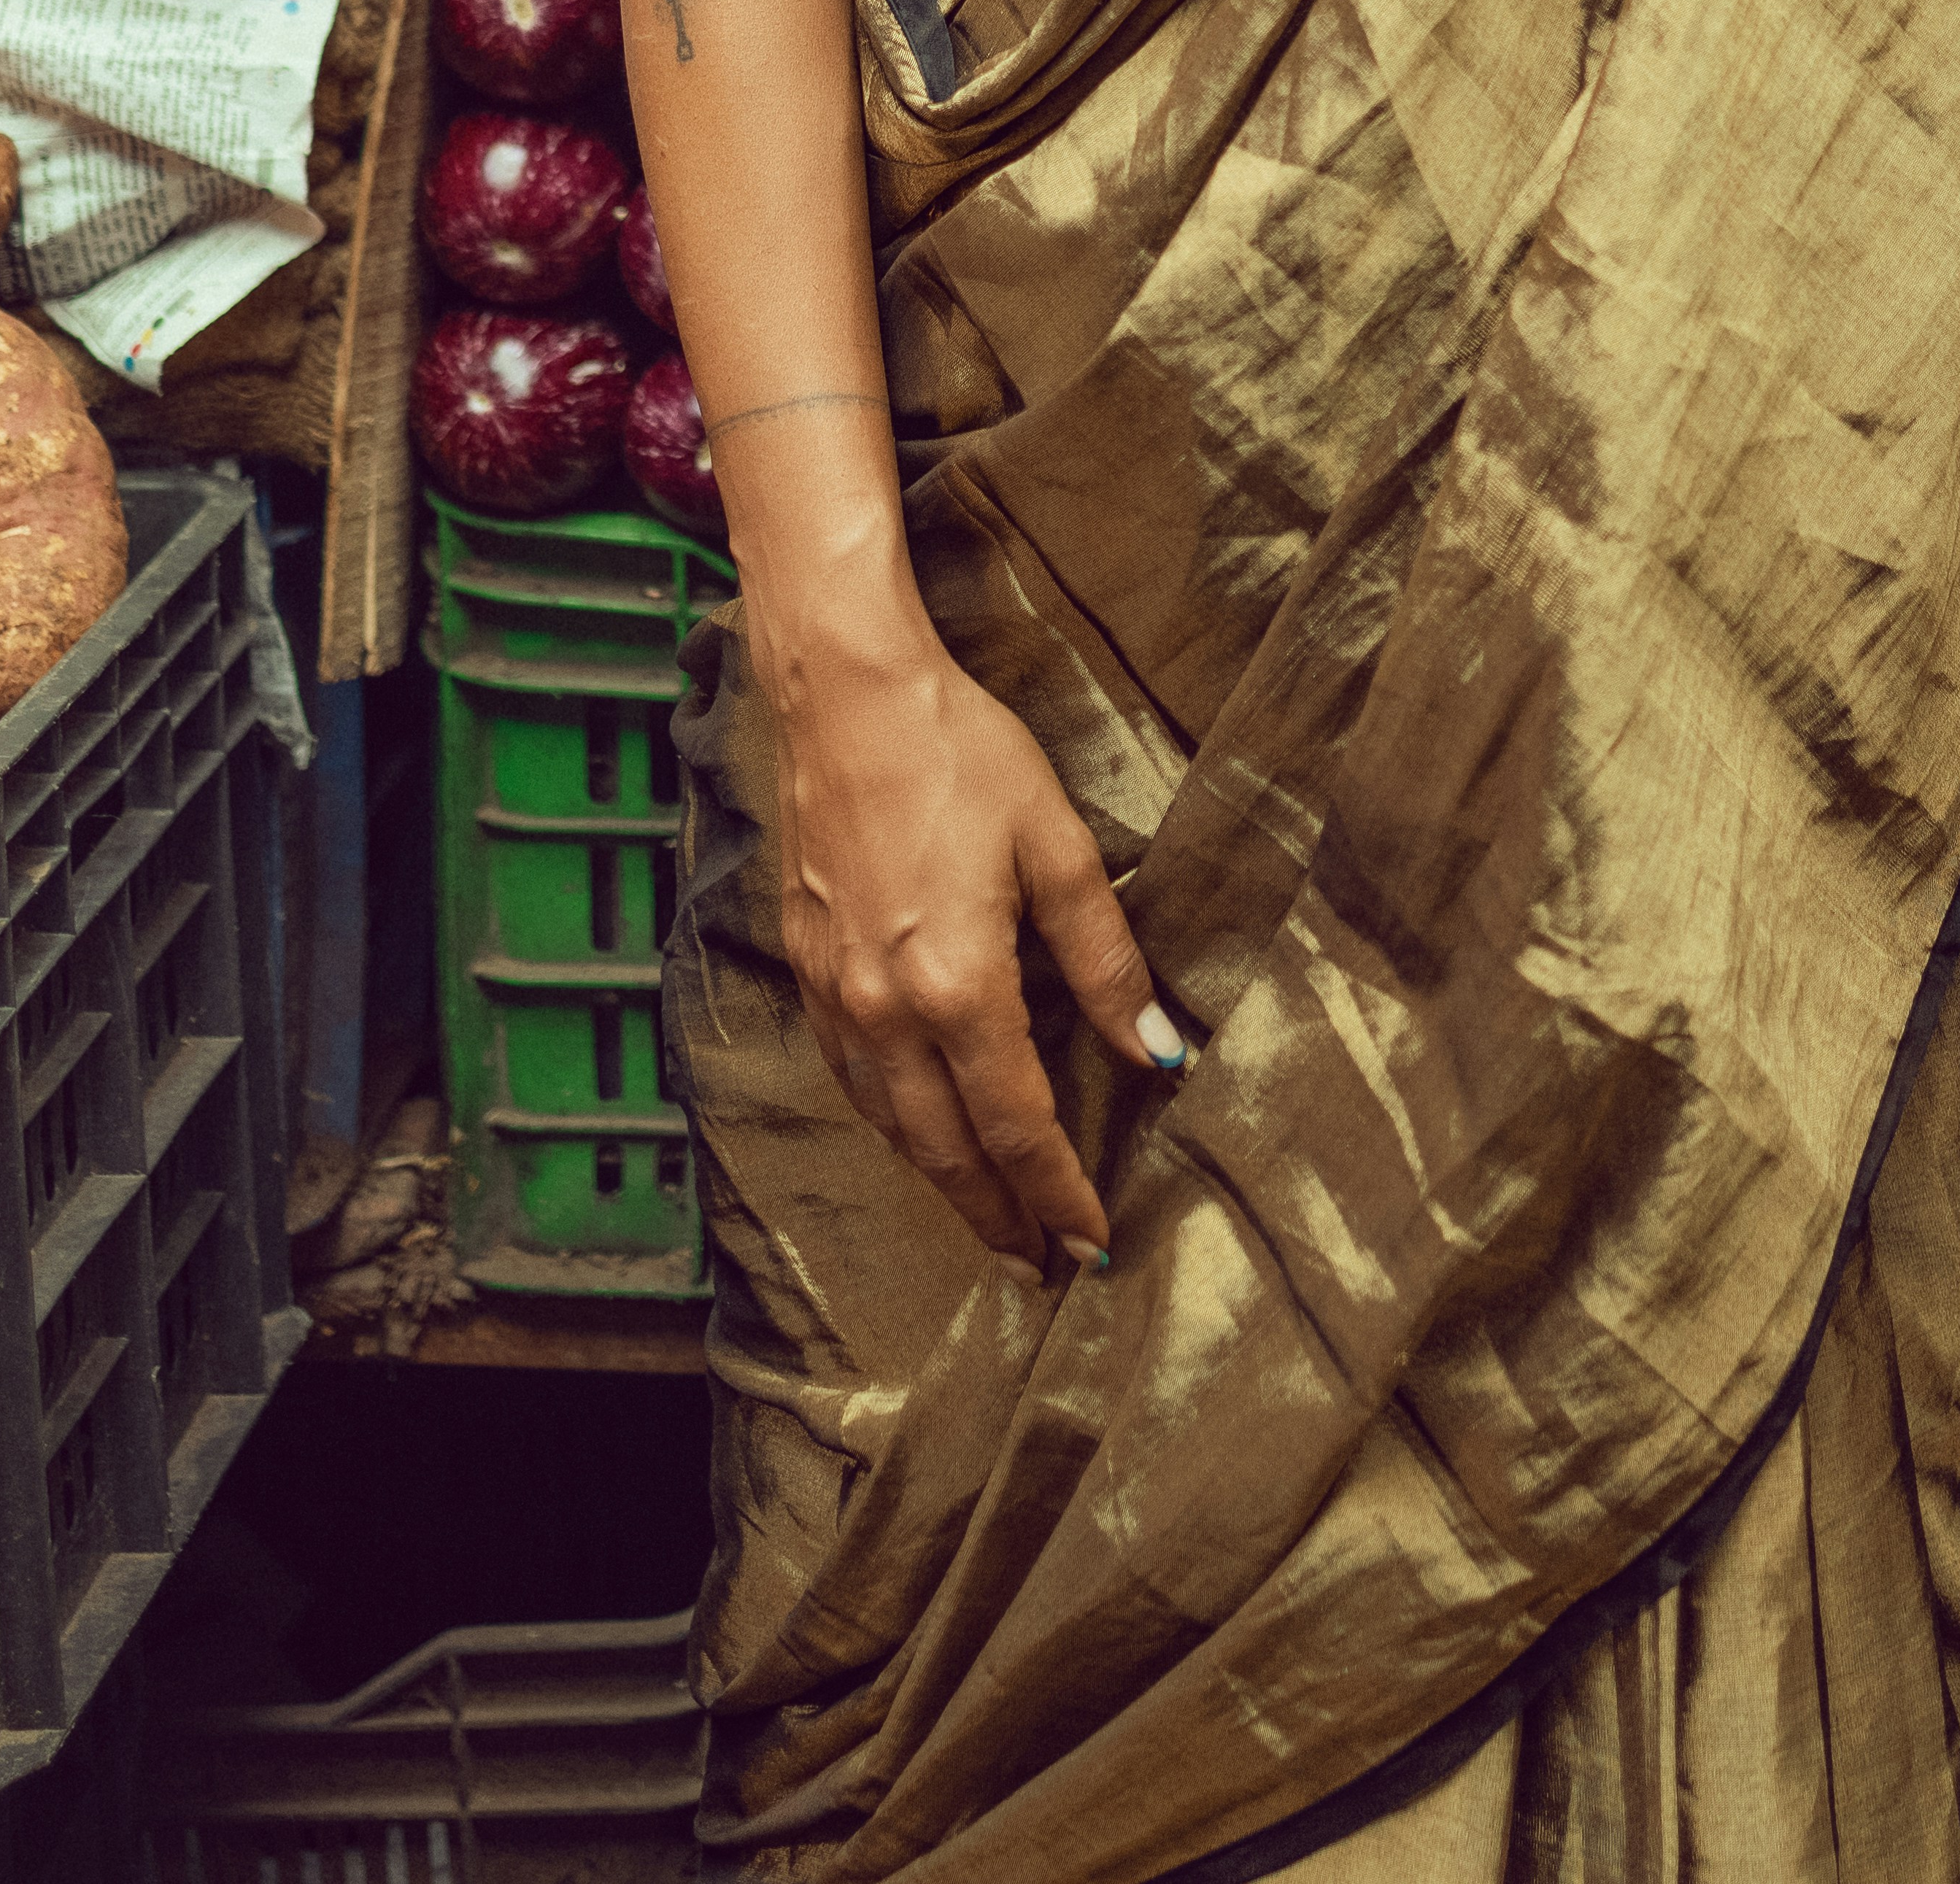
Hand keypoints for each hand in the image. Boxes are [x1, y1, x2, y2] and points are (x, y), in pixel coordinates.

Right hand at [769, 622, 1175, 1273]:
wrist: (846, 695)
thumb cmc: (961, 755)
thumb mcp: (1056, 847)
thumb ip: (1106, 962)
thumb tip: (1157, 1054)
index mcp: (959, 988)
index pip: (1018, 1127)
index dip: (1057, 1193)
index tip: (1093, 1242)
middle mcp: (886, 1011)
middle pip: (946, 1151)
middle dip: (998, 1216)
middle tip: (1041, 1264)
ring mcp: (833, 994)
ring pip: (891, 1125)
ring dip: (942, 1180)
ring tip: (987, 1215)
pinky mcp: (803, 966)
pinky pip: (850, 1076)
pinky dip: (890, 1120)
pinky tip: (915, 1126)